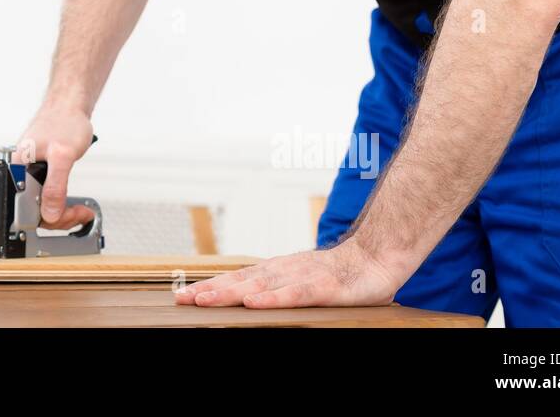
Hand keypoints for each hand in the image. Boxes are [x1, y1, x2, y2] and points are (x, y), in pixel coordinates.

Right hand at [14, 103, 95, 230]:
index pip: (24, 207)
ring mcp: (28, 172)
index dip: (48, 216)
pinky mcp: (38, 172)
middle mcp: (19, 172)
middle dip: (58, 216)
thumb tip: (49, 214)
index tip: (69, 215)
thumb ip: (55, 186)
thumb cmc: (64, 122)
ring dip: (61, 211)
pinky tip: (73, 204)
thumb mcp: (62, 156)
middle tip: (79, 213)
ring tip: (80, 211)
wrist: (69, 106)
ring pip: (40, 204)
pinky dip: (60, 202)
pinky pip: (45, 195)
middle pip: (33, 209)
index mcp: (17, 168)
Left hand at [173, 240, 407, 308]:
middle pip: (240, 282)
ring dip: (231, 293)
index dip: (210, 287)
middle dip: (210, 291)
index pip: (237, 280)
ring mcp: (303, 277)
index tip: (182, 295)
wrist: (377, 257)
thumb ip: (277, 290)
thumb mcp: (301, 283)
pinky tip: (255, 302)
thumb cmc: (338, 274)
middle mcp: (283, 271)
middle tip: (182, 299)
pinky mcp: (324, 287)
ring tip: (205, 300)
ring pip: (260, 286)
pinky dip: (273, 298)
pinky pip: (295, 294)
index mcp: (276, 272)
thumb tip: (247, 300)